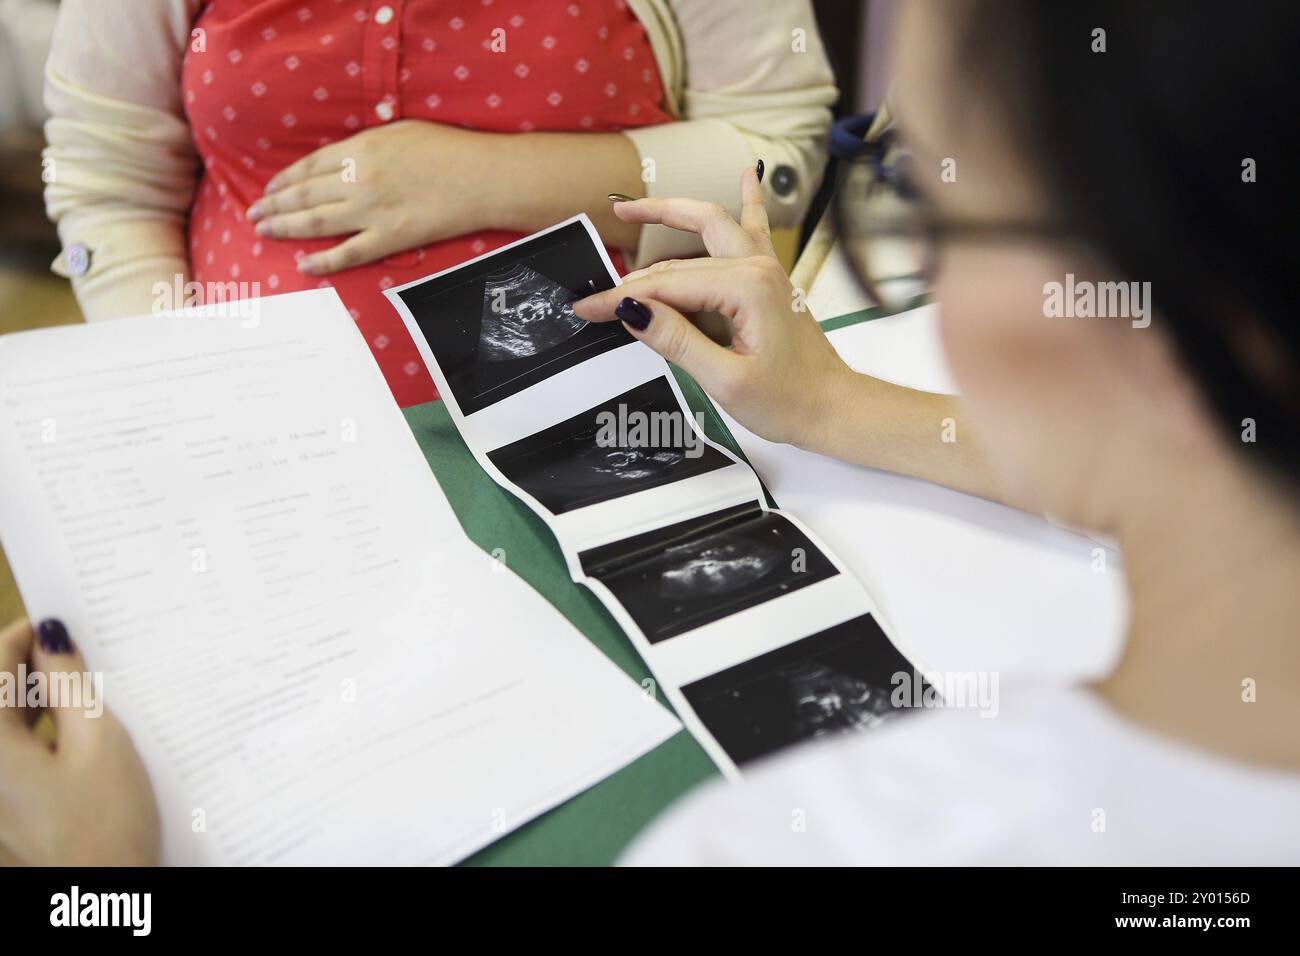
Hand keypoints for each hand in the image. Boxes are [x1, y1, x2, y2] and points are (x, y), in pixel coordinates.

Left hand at [0, 619, 158, 865]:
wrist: (105, 894)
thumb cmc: (105, 820)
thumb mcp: (99, 740)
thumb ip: (70, 684)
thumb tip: (52, 637)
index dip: (23, 635)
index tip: (62, 621)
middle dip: (34, 664)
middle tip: (83, 649)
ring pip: (8, 720)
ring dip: (41, 695)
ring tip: (89, 684)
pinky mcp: (12, 800)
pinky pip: (18, 746)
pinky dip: (44, 725)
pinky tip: (81, 726)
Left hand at [247, 120, 500, 275]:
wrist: (482, 177)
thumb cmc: (448, 149)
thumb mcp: (401, 130)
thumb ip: (368, 144)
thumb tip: (345, 156)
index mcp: (361, 150)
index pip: (311, 166)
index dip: (285, 179)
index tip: (269, 188)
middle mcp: (358, 181)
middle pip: (305, 194)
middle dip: (274, 204)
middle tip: (251, 214)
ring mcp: (372, 212)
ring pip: (316, 222)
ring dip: (285, 227)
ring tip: (262, 231)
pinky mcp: (391, 238)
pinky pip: (350, 252)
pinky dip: (324, 260)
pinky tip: (304, 264)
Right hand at [573, 169, 856, 448]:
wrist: (833, 407)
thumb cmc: (790, 400)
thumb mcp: (725, 380)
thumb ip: (677, 341)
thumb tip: (634, 312)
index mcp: (746, 288)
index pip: (666, 287)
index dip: (620, 299)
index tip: (588, 310)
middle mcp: (757, 268)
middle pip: (679, 258)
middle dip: (633, 272)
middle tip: (596, 286)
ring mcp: (766, 269)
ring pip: (709, 227)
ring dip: (671, 215)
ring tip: (630, 209)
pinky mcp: (770, 279)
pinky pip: (753, 228)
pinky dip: (747, 200)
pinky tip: (747, 173)